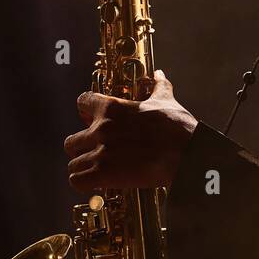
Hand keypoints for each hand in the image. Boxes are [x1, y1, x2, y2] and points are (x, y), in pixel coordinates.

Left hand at [65, 69, 197, 192]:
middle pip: (71, 141)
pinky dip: (84, 184)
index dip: (85, 112)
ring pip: (73, 164)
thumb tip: (159, 74)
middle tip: (95, 153)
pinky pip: (77, 181)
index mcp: (112, 108)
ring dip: (84, 169)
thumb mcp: (166, 101)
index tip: (92, 120)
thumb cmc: (177, 127)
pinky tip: (98, 184)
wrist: (187, 153)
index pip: (81, 103)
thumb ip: (158, 86)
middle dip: (81, 148)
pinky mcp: (104, 174)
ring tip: (97, 172)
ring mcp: (100, 152)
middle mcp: (101, 129)